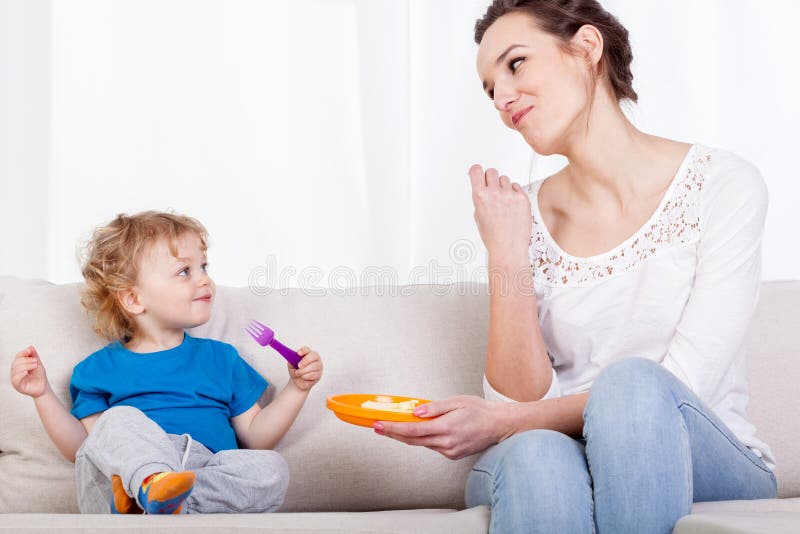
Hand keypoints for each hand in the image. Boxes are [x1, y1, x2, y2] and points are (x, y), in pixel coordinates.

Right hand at [10, 346, 48, 397]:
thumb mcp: (38, 363)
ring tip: (35, 365)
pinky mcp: (18, 386)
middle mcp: (15, 373)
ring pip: (15, 369)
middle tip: (36, 361)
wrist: (44, 387)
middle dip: (26, 359)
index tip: (29, 351)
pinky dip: (20, 374)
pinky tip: (26, 372)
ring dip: (26, 365)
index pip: (17, 357)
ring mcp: (16, 379)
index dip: (22, 353)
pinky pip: (15, 379)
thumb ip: (34, 356)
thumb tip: (30, 347)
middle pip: (16, 362)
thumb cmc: (40, 376)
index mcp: (19, 366)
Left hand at [289, 347, 321, 391]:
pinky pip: (313, 375)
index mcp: (308, 353)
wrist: (297, 381)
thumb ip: (291, 361)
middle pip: (313, 356)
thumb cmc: (295, 371)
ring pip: (313, 366)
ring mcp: (318, 366)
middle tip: (299, 365)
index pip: (307, 349)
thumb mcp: (291, 365)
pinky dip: (306, 376)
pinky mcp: (319, 375)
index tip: (298, 353)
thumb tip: (290, 358)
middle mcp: (315, 358)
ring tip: (297, 373)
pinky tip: (303, 377)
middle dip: (305, 360)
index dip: (303, 350)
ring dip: (303, 371)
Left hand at [373, 395, 512, 459]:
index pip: (413, 430)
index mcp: (447, 428)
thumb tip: (415, 412)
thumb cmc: (480, 411)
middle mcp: (447, 443)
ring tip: (392, 426)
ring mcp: (449, 451)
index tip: (379, 424)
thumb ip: (434, 408)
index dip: (393, 428)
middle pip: (412, 440)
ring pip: (421, 444)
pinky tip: (417, 431)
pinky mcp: (452, 454)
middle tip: (378, 426)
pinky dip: (422, 439)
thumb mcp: (457, 402)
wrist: (499, 425)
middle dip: (393, 433)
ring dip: (406, 436)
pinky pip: (432, 446)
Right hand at [469, 164, 532, 261]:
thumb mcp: (478, 216)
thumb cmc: (493, 236)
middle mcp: (495, 193)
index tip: (477, 173)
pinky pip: (516, 186)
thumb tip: (482, 186)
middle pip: (491, 171)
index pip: (476, 170)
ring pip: (505, 179)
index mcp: (480, 197)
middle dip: (490, 178)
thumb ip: (480, 198)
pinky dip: (514, 193)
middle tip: (491, 189)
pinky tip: (512, 206)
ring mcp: (510, 195)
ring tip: (503, 202)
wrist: (508, 248)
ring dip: (503, 186)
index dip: (476, 171)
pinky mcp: (522, 198)